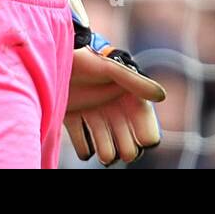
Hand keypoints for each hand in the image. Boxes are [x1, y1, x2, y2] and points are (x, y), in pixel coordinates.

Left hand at [64, 0, 166, 165]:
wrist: (52, 59)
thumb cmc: (86, 62)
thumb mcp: (113, 71)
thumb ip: (137, 83)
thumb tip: (162, 97)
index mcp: (126, 94)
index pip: (143, 120)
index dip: (146, 133)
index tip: (144, 141)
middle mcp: (111, 106)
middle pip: (125, 136)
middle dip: (127, 147)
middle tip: (124, 153)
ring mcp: (92, 113)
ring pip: (104, 142)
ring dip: (107, 150)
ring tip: (106, 154)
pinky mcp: (74, 118)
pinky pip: (82, 141)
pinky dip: (85, 149)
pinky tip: (87, 149)